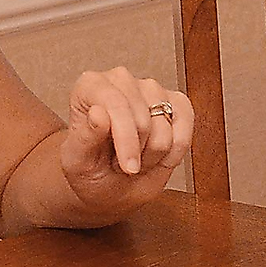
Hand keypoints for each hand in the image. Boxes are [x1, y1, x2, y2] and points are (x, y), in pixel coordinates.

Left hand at [59, 68, 193, 213]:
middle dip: (137, 152)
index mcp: (90, 87)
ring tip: (137, 157)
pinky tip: (159, 156)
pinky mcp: (176, 101)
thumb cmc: (91, 172)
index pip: (116, 104)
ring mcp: (150, 88)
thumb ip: (86, 138)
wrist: (111, 186)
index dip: (126, 139)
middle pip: (143, 120)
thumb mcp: (79, 164)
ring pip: (165, 127)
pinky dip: (176, 150)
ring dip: (154, 154)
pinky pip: (186, 126)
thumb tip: (98, 113)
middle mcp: (121, 80)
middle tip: (122, 162)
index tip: (128, 167)